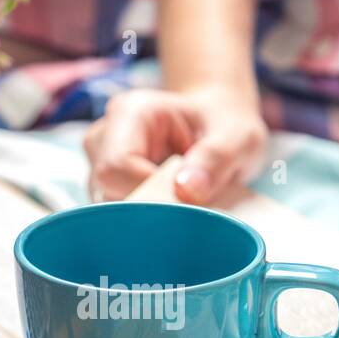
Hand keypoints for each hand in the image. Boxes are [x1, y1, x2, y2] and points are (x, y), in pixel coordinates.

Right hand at [83, 85, 267, 202]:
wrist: (218, 128)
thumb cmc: (225, 126)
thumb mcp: (238, 137)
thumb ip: (215, 159)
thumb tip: (186, 191)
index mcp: (131, 113)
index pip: (117, 168)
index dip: (148, 196)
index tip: (187, 206)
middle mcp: (104, 137)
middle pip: (106, 192)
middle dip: (147, 212)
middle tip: (190, 214)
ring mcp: (100, 164)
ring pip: (107, 211)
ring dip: (146, 220)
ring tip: (183, 210)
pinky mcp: (105, 188)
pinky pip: (115, 219)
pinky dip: (143, 224)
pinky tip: (170, 216)